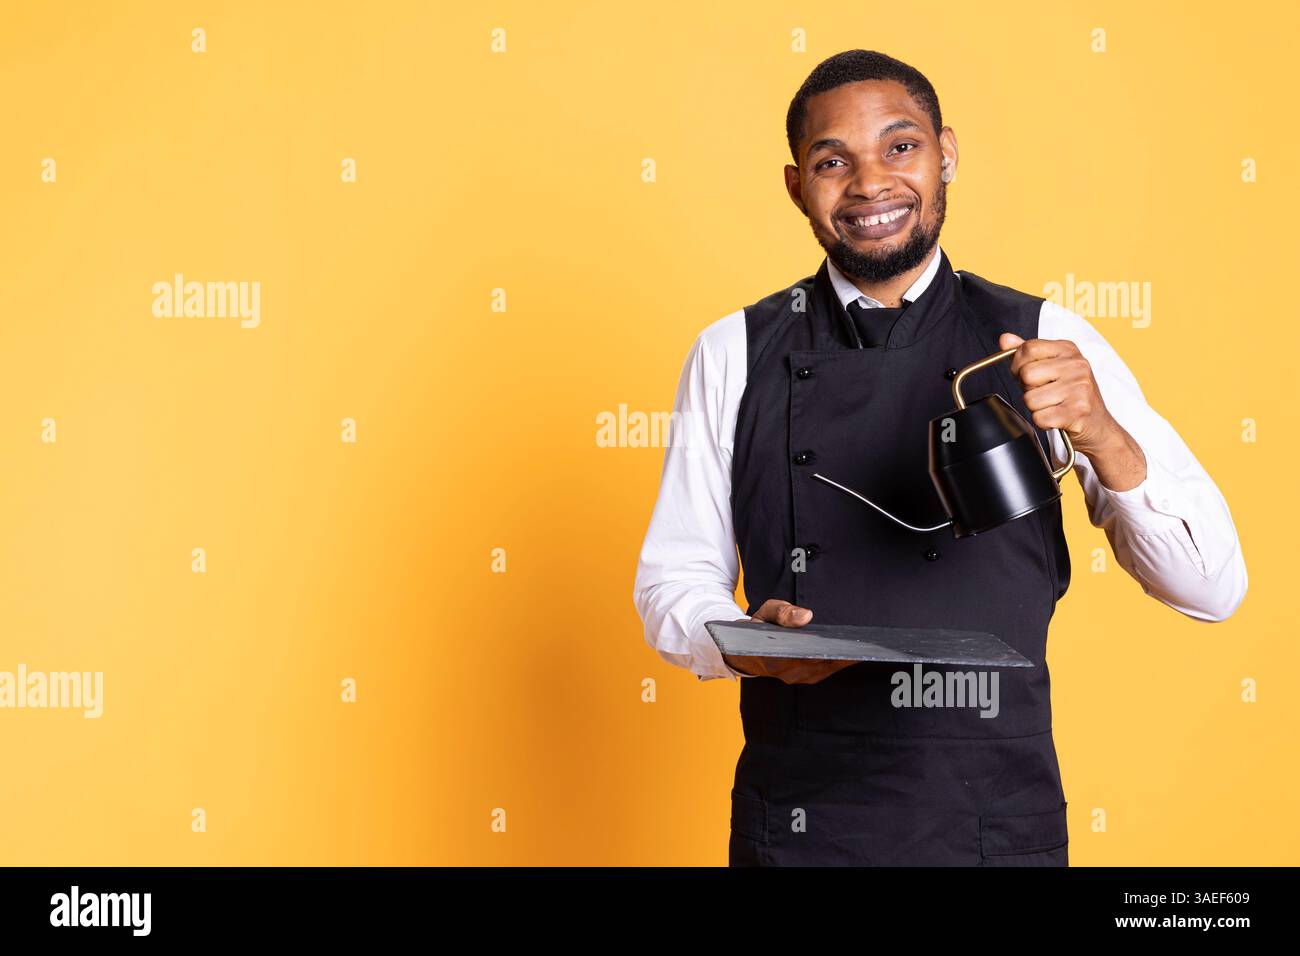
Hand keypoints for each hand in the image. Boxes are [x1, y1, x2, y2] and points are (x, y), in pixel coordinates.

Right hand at [723, 599, 859, 684]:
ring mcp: (797, 677)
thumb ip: (783, 613)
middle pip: (824, 663)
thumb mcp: (765, 613)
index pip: (811, 655)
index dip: (832, 650)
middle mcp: (789, 673)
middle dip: (844, 653)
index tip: (849, 643)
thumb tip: (806, 617)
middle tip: (866, 642)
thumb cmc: (756, 629)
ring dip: (845, 658)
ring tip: (863, 645)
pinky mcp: (805, 678)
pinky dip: (839, 661)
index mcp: (778, 659)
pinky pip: (827, 670)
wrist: (744, 650)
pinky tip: (851, 651)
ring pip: (828, 668)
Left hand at [998, 332, 1146, 489]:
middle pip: (1026, 374)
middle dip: (1027, 389)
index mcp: (1068, 350)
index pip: (1028, 348)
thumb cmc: (1071, 394)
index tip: (1025, 374)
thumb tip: (1005, 339)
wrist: (1097, 424)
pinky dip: (1043, 422)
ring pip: (1030, 399)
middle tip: (1044, 393)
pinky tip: (1057, 417)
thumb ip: (1028, 353)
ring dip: (1035, 408)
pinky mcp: (1078, 411)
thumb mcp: (1052, 367)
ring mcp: (1080, 388)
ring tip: (1052, 405)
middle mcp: (1077, 365)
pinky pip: (1039, 418)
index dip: (1018, 365)